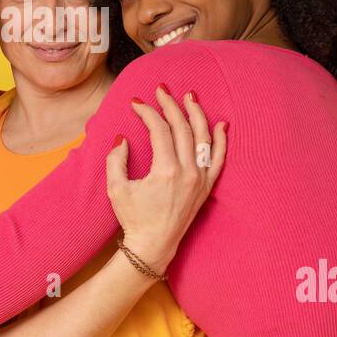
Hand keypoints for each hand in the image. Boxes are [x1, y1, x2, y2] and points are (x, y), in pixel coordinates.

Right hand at [104, 86, 227, 274]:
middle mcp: (188, 172)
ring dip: (197, 114)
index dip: (147, 112)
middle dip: (170, 105)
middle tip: (161, 90)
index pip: (159, 130)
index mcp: (166, 170)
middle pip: (182, 127)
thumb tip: (122, 139)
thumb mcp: (116, 189)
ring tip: (190, 96)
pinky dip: (221, 141)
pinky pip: (219, 159)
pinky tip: (221, 124)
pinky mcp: (206, 187)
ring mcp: (200, 179)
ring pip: (203, 138)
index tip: (137, 103)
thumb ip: (116, 160)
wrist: (153, 245)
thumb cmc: (133, 218)